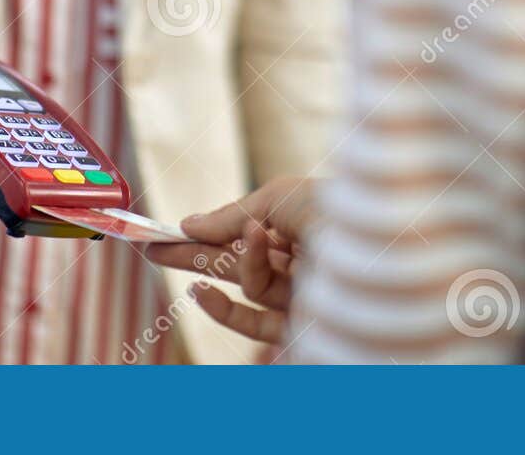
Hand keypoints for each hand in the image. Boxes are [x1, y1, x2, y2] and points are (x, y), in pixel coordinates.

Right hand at [144, 175, 319, 346]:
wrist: (376, 254)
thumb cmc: (331, 212)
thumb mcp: (275, 199)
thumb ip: (230, 216)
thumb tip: (188, 225)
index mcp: (301, 222)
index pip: (245, 228)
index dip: (208, 230)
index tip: (169, 230)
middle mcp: (303, 258)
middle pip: (237, 260)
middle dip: (191, 254)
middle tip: (148, 249)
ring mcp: (302, 293)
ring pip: (245, 285)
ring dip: (222, 265)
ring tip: (204, 245)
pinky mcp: (301, 325)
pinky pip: (255, 322)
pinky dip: (224, 308)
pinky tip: (199, 290)